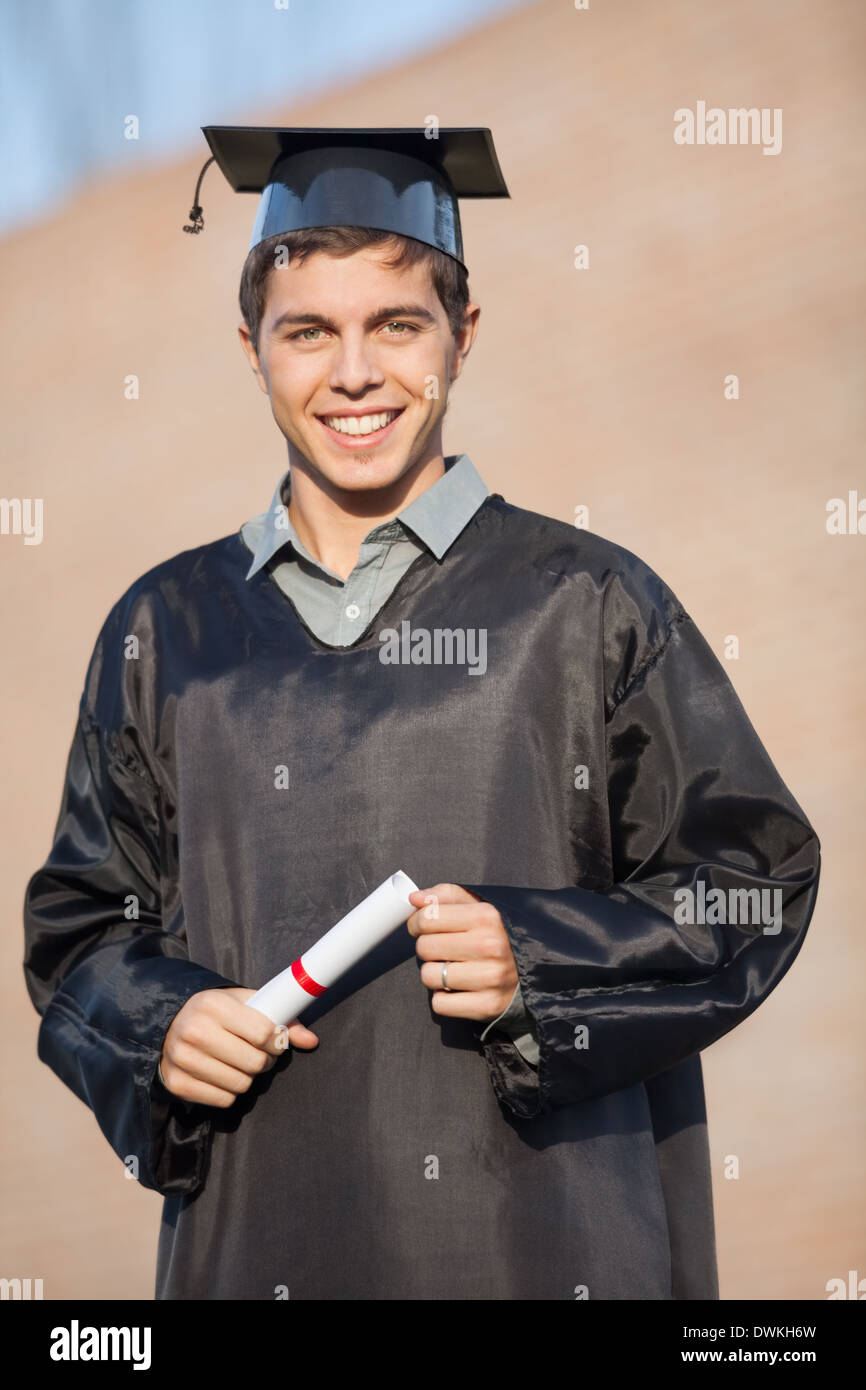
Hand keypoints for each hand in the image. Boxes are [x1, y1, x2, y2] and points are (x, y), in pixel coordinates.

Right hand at [159, 986, 318, 1107]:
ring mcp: (182, 1059)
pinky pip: (223, 1100)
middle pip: (255, 1063)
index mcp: (214, 1005)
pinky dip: (229, 1092)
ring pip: (241, 1084)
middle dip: (264, 1061)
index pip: (264, 1033)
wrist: (169, 1024)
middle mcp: (194, 1031)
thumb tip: (311, 1041)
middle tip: (257, 1053)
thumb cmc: (217, 1012)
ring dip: (247, 1077)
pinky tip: (222, 1074)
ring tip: (239, 1063)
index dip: (276, 1041)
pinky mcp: (177, 1083)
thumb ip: (281, 1018)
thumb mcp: (245, 1003)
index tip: (273, 1040)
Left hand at [407, 883, 518, 1022]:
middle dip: (428, 947)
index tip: (424, 927)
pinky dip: (444, 998)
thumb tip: (414, 898)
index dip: (418, 922)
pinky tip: (459, 988)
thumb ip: (448, 896)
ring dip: (434, 973)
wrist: (540, 969)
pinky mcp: (488, 1005)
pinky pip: (440, 1003)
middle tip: (443, 949)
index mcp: (487, 916)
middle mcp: (490, 946)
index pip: (428, 917)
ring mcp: (490, 978)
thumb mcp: (482, 906)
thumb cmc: (502, 935)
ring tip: (453, 968)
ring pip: (429, 976)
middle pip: (424, 947)